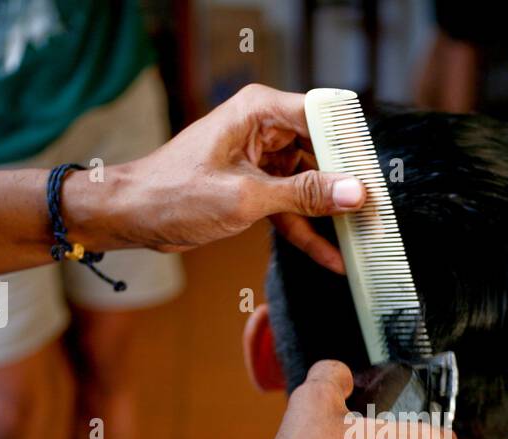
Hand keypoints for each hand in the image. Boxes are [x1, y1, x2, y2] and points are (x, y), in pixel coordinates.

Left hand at [115, 84, 365, 270]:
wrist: (132, 216)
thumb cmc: (173, 193)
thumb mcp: (247, 197)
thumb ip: (304, 195)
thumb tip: (354, 192)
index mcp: (259, 111)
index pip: (322, 119)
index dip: (350, 150)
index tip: (374, 180)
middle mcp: (263, 129)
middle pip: (322, 153)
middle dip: (346, 186)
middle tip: (375, 215)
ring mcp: (261, 160)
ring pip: (309, 186)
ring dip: (330, 216)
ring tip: (362, 240)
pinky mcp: (255, 188)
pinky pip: (291, 209)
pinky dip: (308, 232)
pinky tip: (332, 258)